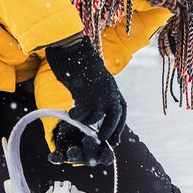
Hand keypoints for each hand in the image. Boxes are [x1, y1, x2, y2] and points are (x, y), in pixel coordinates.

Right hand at [44, 33, 126, 164]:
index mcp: (114, 89)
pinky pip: (80, 114)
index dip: (119, 127)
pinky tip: (70, 112)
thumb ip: (102, 95)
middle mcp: (110, 94)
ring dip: (85, 120)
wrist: (75, 52)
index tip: (114, 140)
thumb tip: (100, 114)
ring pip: (94, 118)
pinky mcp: (85, 96)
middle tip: (99, 140)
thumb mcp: (99, 81)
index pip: (122, 112)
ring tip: (76, 116)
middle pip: (113, 120)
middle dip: (107, 132)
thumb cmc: (84, 66)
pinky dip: (75, 115)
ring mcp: (99, 95)